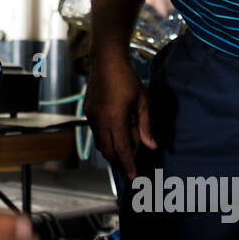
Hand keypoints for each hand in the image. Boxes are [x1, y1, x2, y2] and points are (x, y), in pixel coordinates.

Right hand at [84, 54, 155, 178]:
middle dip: (119, 161)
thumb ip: (145, 126)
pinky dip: (107, 138)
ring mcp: (92, 117)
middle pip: (108, 151)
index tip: (133, 177)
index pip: (122, 149)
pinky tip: (118, 132)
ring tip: (126, 148)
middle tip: (130, 167)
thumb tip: (151, 146)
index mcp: (116, 119)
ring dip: (112, 150)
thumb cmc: (128, 79)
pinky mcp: (88, 112)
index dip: (128, 165)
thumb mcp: (142, 102)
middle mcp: (101, 121)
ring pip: (100, 143)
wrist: (106, 62)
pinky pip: (97, 132)